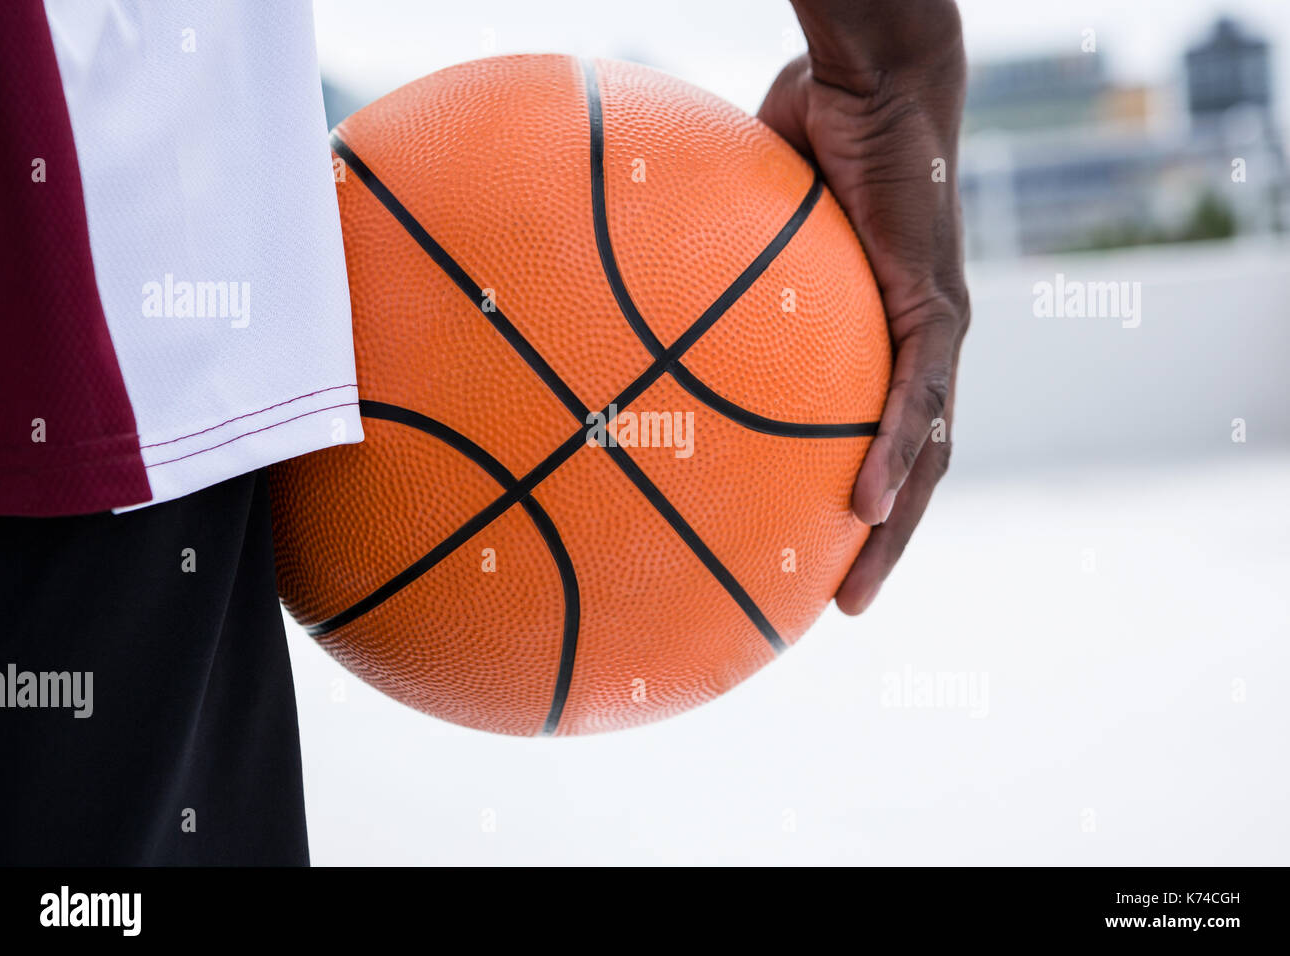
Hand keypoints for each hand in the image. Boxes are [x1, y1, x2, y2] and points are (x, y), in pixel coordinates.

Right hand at [759, 11, 969, 614]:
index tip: (815, 554)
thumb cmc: (813, 134)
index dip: (854, 497)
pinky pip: (918, 396)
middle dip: (880, 544)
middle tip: (840, 605)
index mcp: (882, 335)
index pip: (878, 435)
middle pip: (912, 467)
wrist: (873, 77)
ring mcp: (936, 328)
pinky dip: (896, 452)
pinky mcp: (935, 305)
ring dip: (895, 527)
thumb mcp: (746, 226)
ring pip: (928, 452)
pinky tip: (866, 507)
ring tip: (857, 590)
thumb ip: (710, 270)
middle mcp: (921, 344)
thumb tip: (631, 293)